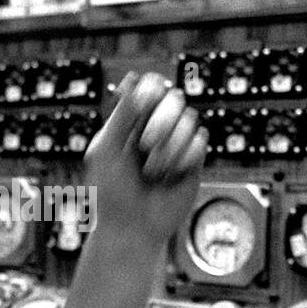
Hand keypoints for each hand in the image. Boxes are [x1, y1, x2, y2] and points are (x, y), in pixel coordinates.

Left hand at [84, 71, 207, 243]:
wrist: (132, 228)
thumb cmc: (110, 192)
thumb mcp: (106, 149)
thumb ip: (122, 115)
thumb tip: (134, 79)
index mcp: (131, 122)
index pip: (150, 90)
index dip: (152, 90)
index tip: (149, 98)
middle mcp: (154, 130)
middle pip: (173, 100)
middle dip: (161, 121)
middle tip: (144, 145)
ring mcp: (175, 145)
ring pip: (189, 120)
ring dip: (170, 145)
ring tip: (154, 171)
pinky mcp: (192, 162)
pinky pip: (200, 142)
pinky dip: (184, 158)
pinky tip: (170, 176)